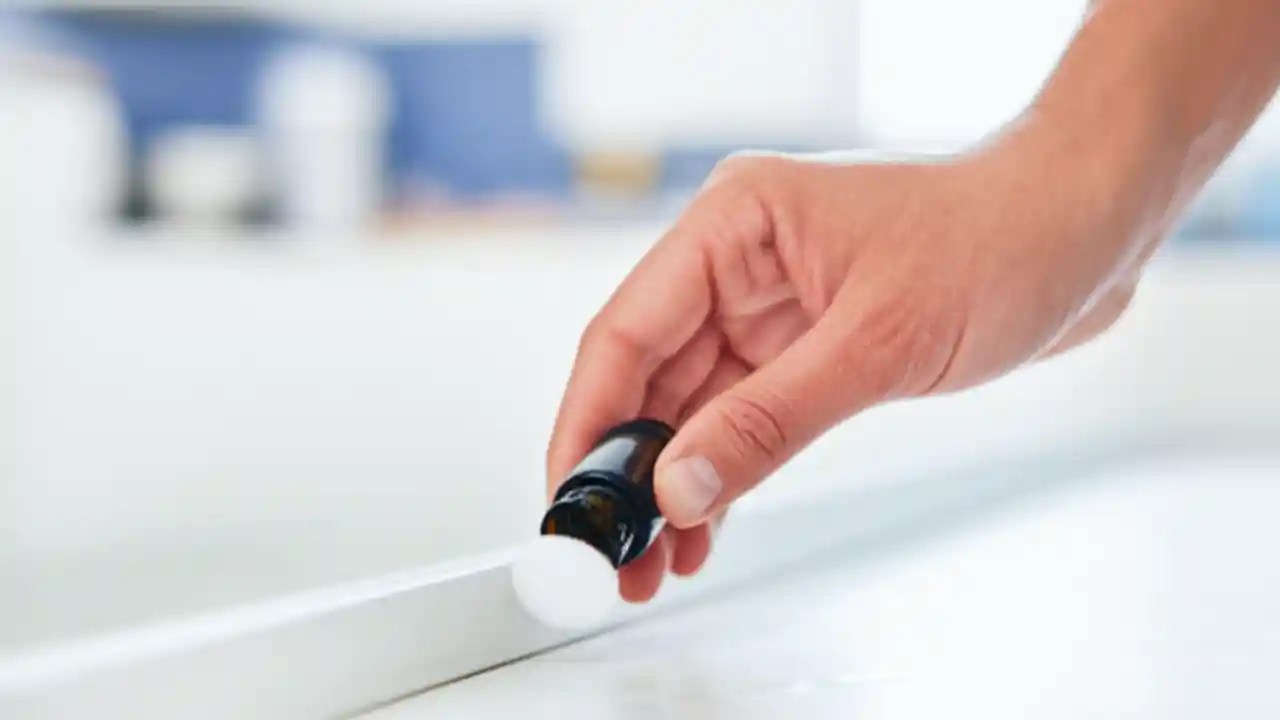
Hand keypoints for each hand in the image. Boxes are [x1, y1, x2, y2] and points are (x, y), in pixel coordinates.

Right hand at [547, 125, 1154, 602]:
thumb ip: (768, 420)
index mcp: (732, 222)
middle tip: (609, 552)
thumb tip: (680, 488)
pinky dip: (720, 472)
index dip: (588, 424)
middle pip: (646, 376)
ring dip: (670, 484)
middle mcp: (736, 260)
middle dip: (626, 470)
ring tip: (651, 565)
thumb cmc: (999, 237)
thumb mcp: (877, 341)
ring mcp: (767, 304)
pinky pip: (737, 416)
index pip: (626, 330)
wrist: (1084, 225)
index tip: (571, 500)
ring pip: (688, 406)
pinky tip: (702, 530)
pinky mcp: (802, 344)